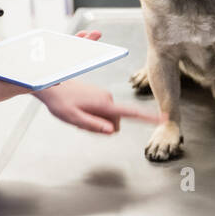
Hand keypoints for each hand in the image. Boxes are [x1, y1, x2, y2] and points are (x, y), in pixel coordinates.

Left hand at [38, 78, 160, 133]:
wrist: (50, 84)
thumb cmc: (60, 102)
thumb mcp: (74, 119)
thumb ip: (93, 125)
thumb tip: (112, 131)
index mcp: (104, 104)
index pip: (130, 113)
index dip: (148, 117)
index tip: (164, 118)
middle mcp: (107, 98)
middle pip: (116, 122)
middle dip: (103, 127)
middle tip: (82, 124)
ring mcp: (104, 95)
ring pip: (108, 117)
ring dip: (96, 120)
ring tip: (79, 114)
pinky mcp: (99, 94)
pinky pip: (103, 110)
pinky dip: (94, 114)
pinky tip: (80, 110)